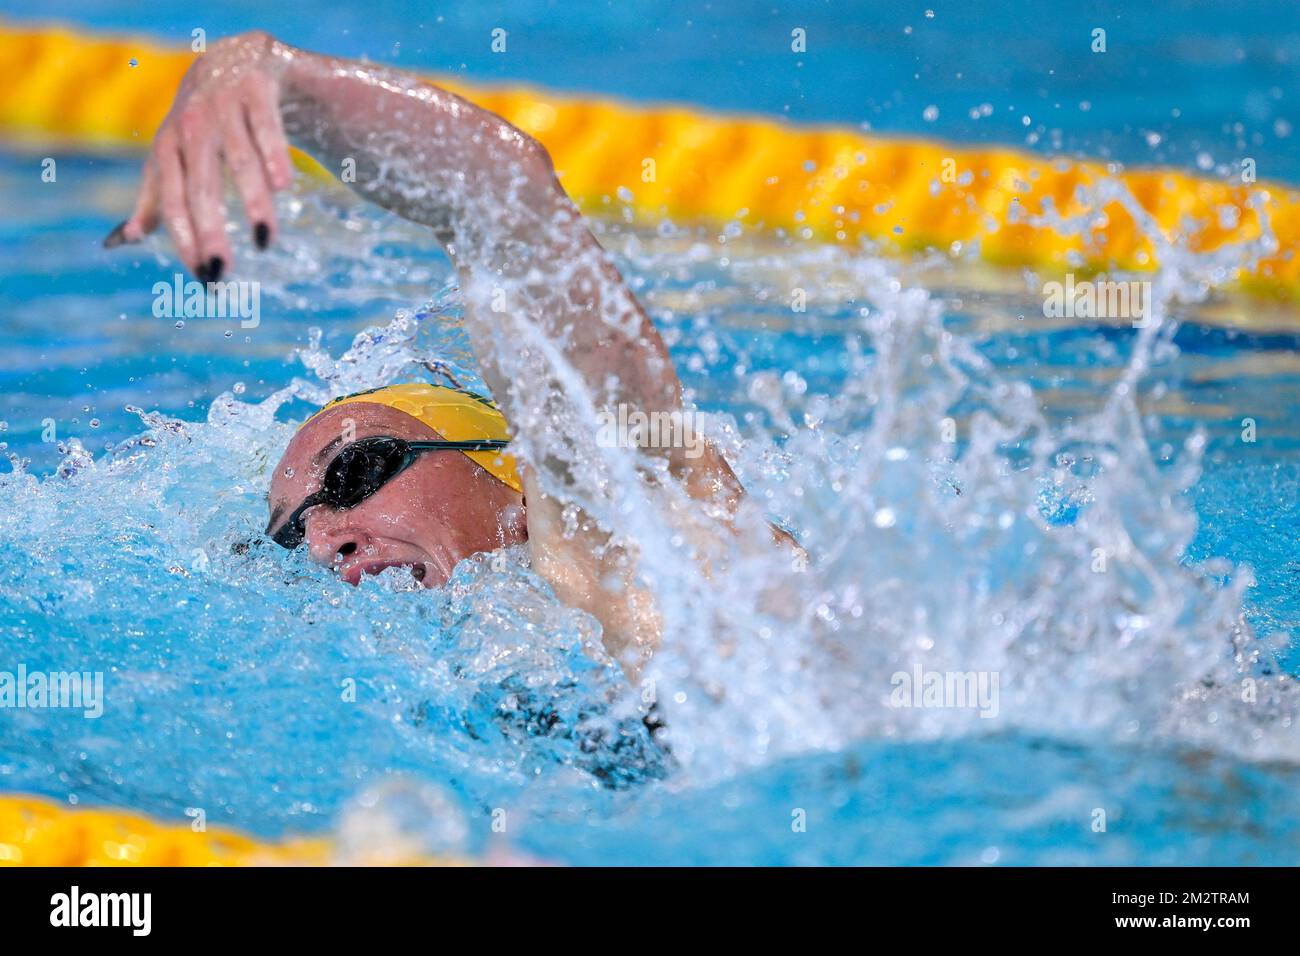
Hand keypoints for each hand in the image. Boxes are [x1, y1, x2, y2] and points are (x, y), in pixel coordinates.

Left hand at [103, 31, 294, 280]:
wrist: (235, 62)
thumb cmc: (203, 124)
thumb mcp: (173, 157)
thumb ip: (155, 198)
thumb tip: (124, 240)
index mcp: (168, 149)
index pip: (172, 202)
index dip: (185, 239)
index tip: (204, 276)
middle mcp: (191, 128)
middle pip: (199, 187)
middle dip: (209, 231)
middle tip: (221, 271)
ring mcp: (224, 108)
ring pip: (237, 160)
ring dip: (251, 202)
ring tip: (264, 241)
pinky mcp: (256, 91)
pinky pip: (266, 128)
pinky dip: (274, 154)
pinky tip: (283, 185)